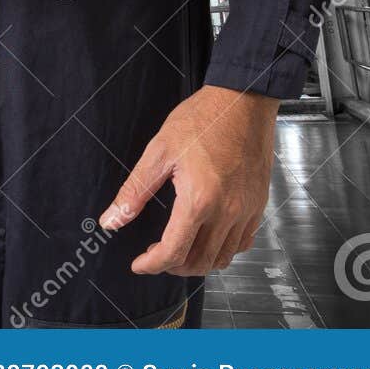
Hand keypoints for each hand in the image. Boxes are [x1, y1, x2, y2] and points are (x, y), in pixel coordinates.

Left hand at [99, 84, 277, 275]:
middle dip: (172, 267)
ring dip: (198, 262)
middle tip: (154, 256)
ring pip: (223, 258)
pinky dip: (222, 250)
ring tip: (177, 249)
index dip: (151, 265)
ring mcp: (247, 211)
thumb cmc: (202, 120)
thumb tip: (111, 220)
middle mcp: (228, 212)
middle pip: (200, 263)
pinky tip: (206, 236)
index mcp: (199, 200)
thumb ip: (133, 192)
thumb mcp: (158, 152)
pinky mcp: (259, 205)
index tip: (138, 264)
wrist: (243, 101)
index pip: (173, 252)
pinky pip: (242, 243)